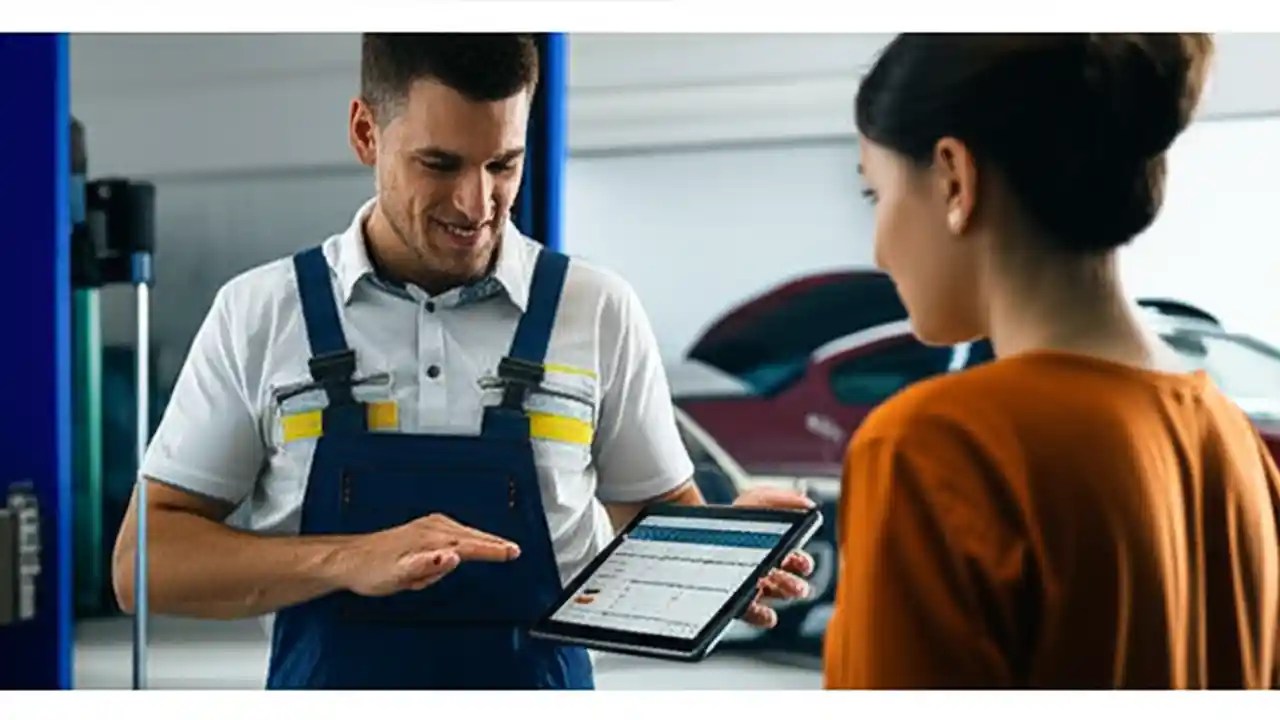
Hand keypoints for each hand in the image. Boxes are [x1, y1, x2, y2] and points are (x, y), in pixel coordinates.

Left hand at [335, 513, 520, 596]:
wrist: (348, 560)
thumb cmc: (371, 570)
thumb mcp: (399, 575)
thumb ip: (428, 566)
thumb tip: (453, 556)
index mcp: (430, 540)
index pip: (470, 545)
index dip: (493, 550)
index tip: (512, 552)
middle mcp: (430, 528)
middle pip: (472, 535)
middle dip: (493, 543)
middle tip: (513, 550)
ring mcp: (427, 525)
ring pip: (464, 532)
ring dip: (482, 539)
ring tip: (499, 548)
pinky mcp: (422, 527)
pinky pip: (455, 530)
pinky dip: (468, 535)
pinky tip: (470, 540)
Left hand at [732, 486, 816, 627]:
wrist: (697, 529)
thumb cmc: (731, 518)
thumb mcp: (756, 500)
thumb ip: (783, 498)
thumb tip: (808, 505)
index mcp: (777, 551)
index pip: (799, 563)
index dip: (802, 564)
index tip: (798, 561)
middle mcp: (768, 572)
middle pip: (792, 586)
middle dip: (796, 585)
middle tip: (787, 579)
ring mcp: (753, 588)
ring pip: (777, 599)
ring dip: (782, 594)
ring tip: (772, 584)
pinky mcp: (739, 602)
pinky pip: (758, 616)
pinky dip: (766, 616)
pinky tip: (767, 610)